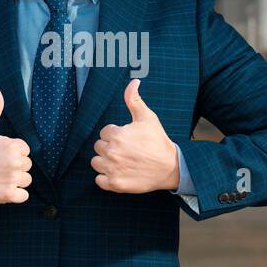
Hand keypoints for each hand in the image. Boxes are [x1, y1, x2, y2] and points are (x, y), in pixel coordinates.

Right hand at [0, 86, 32, 202]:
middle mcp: (15, 162)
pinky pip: (23, 195)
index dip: (13, 152)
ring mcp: (12, 179)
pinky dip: (16, 194)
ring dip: (16, 180)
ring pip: (26, 180)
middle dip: (15, 166)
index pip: (25, 150)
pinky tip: (3, 188)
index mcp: (14, 145)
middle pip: (27, 165)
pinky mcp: (8, 195)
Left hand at [91, 78, 179, 193]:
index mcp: (117, 135)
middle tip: (126, 150)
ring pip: (96, 162)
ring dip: (105, 162)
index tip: (128, 139)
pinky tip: (118, 173)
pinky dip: (106, 178)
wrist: (170, 167)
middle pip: (98, 147)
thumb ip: (134, 100)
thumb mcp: (147, 118)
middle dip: (110, 147)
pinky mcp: (114, 184)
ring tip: (121, 161)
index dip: (116, 134)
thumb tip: (133, 82)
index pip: (104, 132)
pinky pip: (99, 180)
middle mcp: (112, 152)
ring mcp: (112, 169)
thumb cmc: (158, 141)